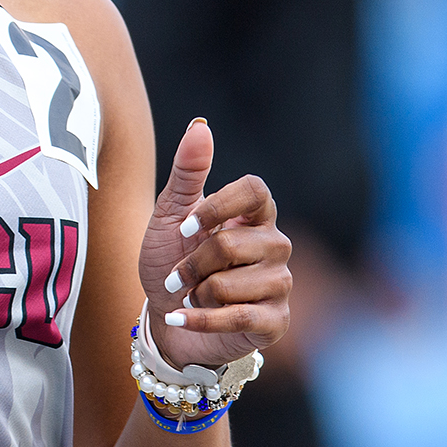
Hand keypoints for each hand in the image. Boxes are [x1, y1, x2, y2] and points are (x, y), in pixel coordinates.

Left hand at [136, 119, 291, 368]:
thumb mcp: (170, 216)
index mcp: (253, 215)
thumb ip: (187, 173)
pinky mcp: (276, 321)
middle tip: (176, 277)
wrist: (167, 318)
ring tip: (190, 298)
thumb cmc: (171, 261)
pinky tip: (182, 319)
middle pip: (233, 243)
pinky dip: (200, 320)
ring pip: (233, 284)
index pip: (256, 190)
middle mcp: (274, 245)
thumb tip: (200, 125)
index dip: (218, 207)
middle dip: (192, 263)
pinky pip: (241, 317)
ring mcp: (279, 283)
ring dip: (196, 294)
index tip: (185, 226)